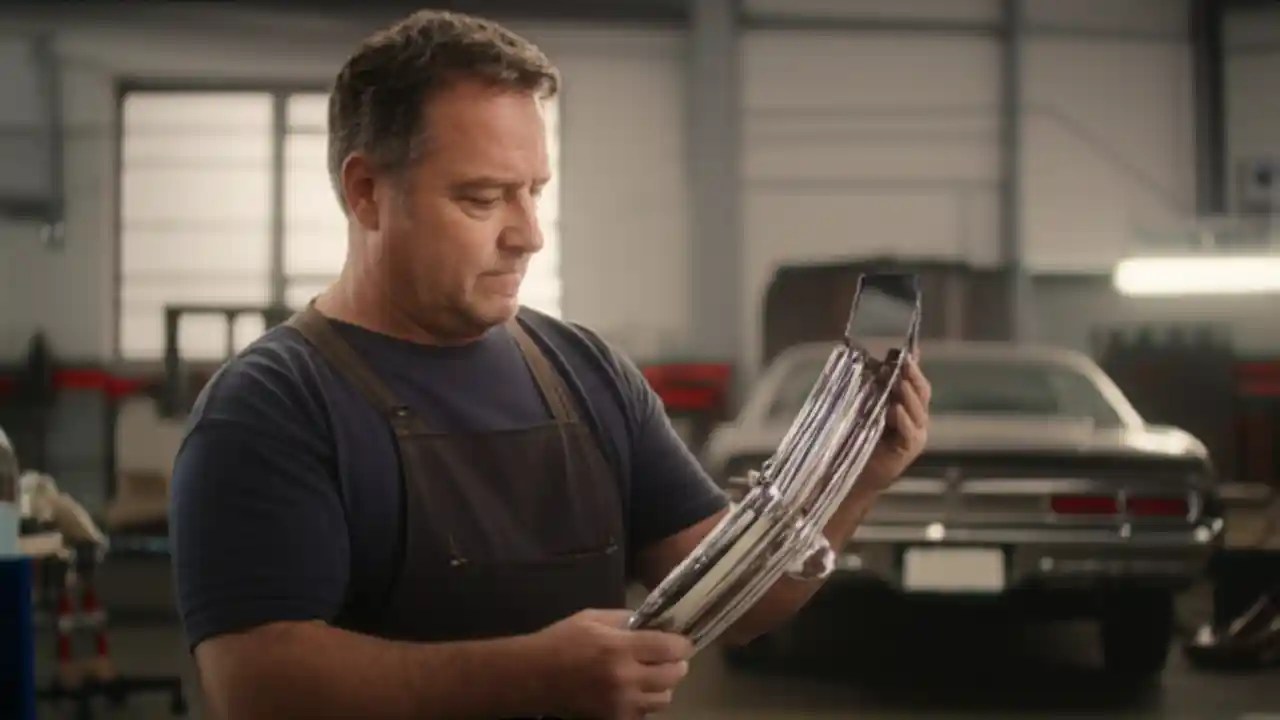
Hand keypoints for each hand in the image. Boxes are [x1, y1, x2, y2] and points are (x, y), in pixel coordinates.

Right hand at [529, 609, 692, 719]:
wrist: (533, 676)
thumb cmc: (562, 641)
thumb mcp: (593, 618)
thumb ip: (626, 619)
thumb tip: (654, 623)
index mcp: (620, 648)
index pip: (670, 648)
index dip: (682, 643)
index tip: (681, 640)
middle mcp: (625, 678)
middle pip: (674, 675)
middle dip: (677, 663)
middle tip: (670, 657)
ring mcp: (621, 704)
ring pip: (664, 699)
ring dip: (664, 685)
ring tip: (653, 675)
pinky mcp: (614, 719)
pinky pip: (645, 714)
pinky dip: (645, 702)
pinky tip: (635, 691)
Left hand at [861, 353, 930, 492]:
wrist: (859, 472)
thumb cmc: (862, 436)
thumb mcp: (868, 406)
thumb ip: (876, 386)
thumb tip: (878, 360)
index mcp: (910, 406)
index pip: (917, 382)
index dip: (913, 367)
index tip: (904, 353)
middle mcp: (917, 419)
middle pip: (922, 393)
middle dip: (913, 377)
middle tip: (902, 363)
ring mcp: (916, 434)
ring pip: (918, 411)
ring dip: (908, 395)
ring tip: (899, 381)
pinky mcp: (909, 450)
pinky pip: (910, 432)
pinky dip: (903, 420)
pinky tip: (896, 410)